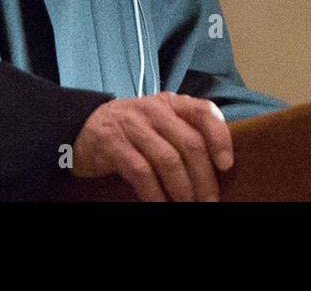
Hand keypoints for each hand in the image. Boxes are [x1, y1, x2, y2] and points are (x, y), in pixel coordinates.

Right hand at [71, 91, 233, 200]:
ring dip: (182, 190)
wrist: (84, 126)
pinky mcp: (114, 145)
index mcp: (171, 103)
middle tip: (209, 201)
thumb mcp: (160, 120)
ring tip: (189, 207)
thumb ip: (184, 130)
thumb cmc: (133, 129)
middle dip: (204, 178)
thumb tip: (218, 165)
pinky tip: (162, 206)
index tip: (226, 165)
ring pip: (168, 160)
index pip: (204, 112)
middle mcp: (155, 109)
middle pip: (190, 144)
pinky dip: (155, 194)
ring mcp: (133, 126)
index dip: (220, 138)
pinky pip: (142, 173)